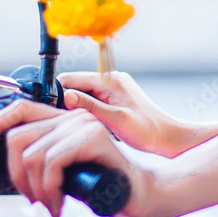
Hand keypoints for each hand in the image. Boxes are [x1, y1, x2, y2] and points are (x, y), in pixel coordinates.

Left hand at [0, 98, 156, 216]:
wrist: (141, 192)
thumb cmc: (106, 182)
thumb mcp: (66, 169)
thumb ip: (45, 160)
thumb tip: (15, 168)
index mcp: (64, 120)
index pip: (18, 109)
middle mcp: (73, 116)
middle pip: (17, 136)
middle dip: (15, 175)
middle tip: (32, 197)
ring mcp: (84, 124)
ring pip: (33, 154)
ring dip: (35, 189)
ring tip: (49, 204)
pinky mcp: (94, 138)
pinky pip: (52, 162)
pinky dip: (49, 188)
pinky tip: (58, 203)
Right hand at [58, 71, 189, 157]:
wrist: (167, 137)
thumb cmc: (146, 131)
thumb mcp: (115, 120)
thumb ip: (89, 107)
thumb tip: (66, 95)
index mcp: (110, 79)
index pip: (72, 79)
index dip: (58, 94)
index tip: (50, 112)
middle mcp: (111, 79)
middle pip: (76, 86)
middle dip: (68, 103)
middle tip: (64, 124)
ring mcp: (115, 87)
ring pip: (84, 94)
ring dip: (78, 109)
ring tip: (81, 126)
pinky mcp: (117, 97)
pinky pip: (94, 100)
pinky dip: (89, 112)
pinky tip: (92, 126)